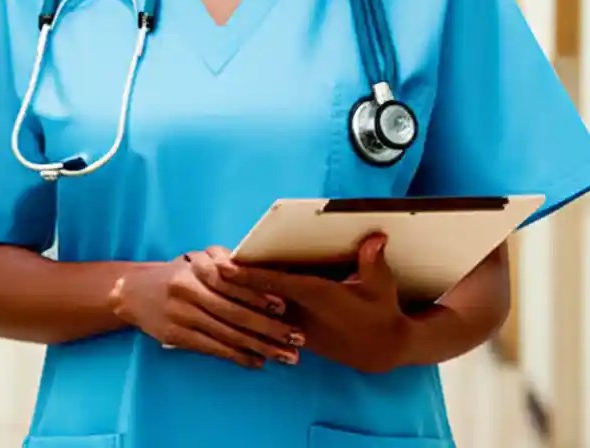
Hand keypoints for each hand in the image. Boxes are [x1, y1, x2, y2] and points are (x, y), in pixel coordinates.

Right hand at [107, 251, 303, 368]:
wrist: (133, 292)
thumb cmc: (177, 273)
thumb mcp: (196, 259)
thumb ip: (224, 262)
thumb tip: (261, 273)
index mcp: (194, 269)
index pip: (232, 283)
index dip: (258, 295)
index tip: (284, 306)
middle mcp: (186, 292)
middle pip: (234, 312)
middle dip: (268, 327)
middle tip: (297, 337)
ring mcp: (180, 316)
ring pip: (226, 334)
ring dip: (260, 347)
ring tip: (286, 355)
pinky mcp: (176, 337)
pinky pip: (212, 348)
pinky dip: (237, 356)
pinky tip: (257, 362)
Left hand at [217, 235, 411, 373]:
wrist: (380, 352)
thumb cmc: (381, 314)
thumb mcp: (381, 286)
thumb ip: (372, 261)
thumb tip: (375, 237)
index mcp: (317, 295)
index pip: (274, 283)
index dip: (248, 274)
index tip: (224, 267)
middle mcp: (301, 313)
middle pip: (260, 297)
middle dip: (236, 284)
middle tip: (208, 269)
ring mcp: (298, 326)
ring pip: (263, 310)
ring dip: (241, 298)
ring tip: (216, 283)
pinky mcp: (298, 335)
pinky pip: (271, 320)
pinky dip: (255, 310)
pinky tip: (238, 302)